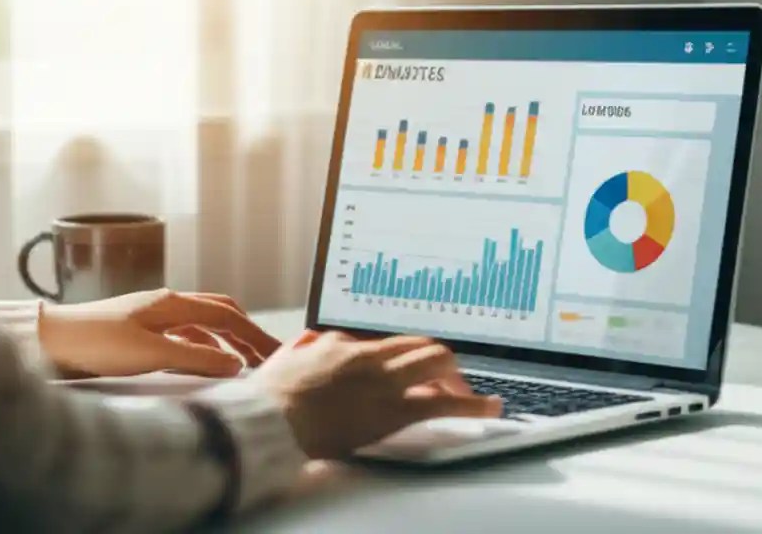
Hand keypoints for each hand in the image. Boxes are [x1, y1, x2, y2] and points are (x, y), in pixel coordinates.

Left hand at [37, 289, 280, 377]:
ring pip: (203, 325)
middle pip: (220, 313)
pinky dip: (204, 348)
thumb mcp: (150, 353)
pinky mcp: (139, 331)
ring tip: (244, 364)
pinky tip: (205, 364)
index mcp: (173, 304)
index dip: (255, 336)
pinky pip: (184, 335)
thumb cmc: (95, 344)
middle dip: (247, 334)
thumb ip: (195, 358)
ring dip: (226, 342)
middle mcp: (166, 304)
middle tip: (268, 357)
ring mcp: (152, 316)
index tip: (277, 355)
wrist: (49, 341)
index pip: (228, 317)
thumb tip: (235, 364)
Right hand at [246, 330, 502, 458]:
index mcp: (345, 344)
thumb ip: (304, 348)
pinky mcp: (393, 410)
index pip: (388, 343)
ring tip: (472, 394)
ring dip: (458, 378)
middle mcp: (371, 355)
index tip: (412, 370)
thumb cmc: (272, 395)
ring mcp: (385, 380)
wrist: (272, 418)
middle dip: (439, 363)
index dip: (406, 357)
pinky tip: (490, 408)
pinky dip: (472, 404)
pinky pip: (442, 403)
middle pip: (420, 345)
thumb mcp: (286, 359)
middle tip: (446, 382)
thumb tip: (311, 343)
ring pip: (437, 362)